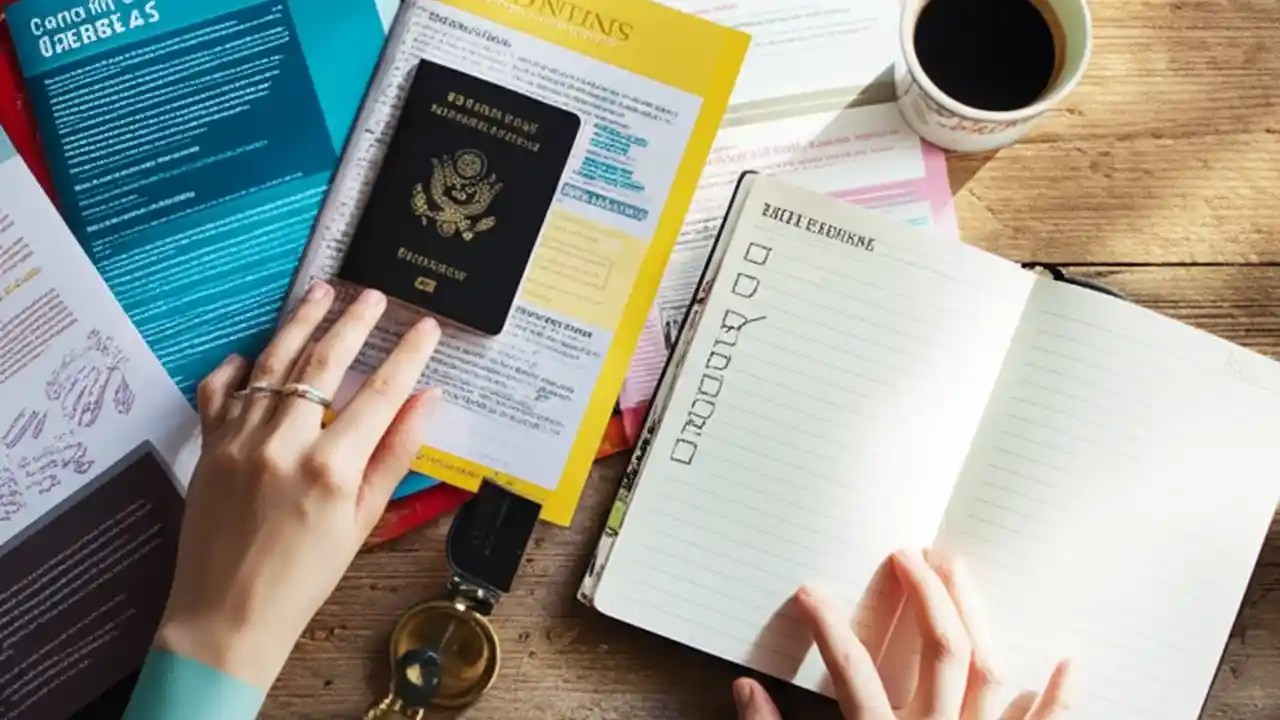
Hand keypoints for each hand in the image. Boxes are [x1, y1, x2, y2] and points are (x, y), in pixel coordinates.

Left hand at [156, 283, 441, 688]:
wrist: (227, 616)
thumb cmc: (305, 577)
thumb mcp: (363, 521)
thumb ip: (394, 455)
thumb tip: (426, 401)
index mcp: (331, 468)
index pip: (380, 393)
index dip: (406, 354)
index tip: (423, 326)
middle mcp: (284, 444)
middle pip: (324, 362)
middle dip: (353, 321)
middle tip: (372, 295)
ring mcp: (239, 440)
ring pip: (274, 362)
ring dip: (300, 323)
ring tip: (321, 292)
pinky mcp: (207, 446)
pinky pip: (220, 390)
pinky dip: (238, 366)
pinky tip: (254, 353)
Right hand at [733, 550, 1071, 719]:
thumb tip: (745, 691)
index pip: (850, 666)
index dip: (828, 623)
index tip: (809, 591)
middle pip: (940, 649)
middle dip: (925, 594)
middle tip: (907, 556)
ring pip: (990, 669)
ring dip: (977, 615)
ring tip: (960, 572)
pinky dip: (1062, 699)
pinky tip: (1068, 661)